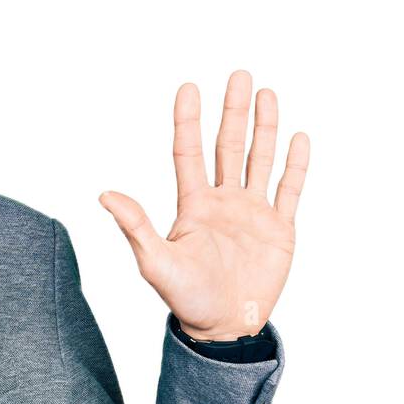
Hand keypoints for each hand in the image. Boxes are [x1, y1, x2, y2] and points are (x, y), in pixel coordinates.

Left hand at [98, 70, 309, 340]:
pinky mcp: (279, 229)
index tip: (189, 87)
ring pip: (259, 160)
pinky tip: (298, 138)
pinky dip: (295, 165)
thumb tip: (104, 194)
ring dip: (264, 127)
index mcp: (193, 205)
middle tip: (238, 74)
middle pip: (228, 146)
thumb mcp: (155, 262)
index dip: (188, 120)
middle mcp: (222, 202)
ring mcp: (252, 213)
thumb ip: (134, 225)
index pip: (189, 151)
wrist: (224, 328)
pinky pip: (289, 190)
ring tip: (266, 93)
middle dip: (233, 111)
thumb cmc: (185, 299)